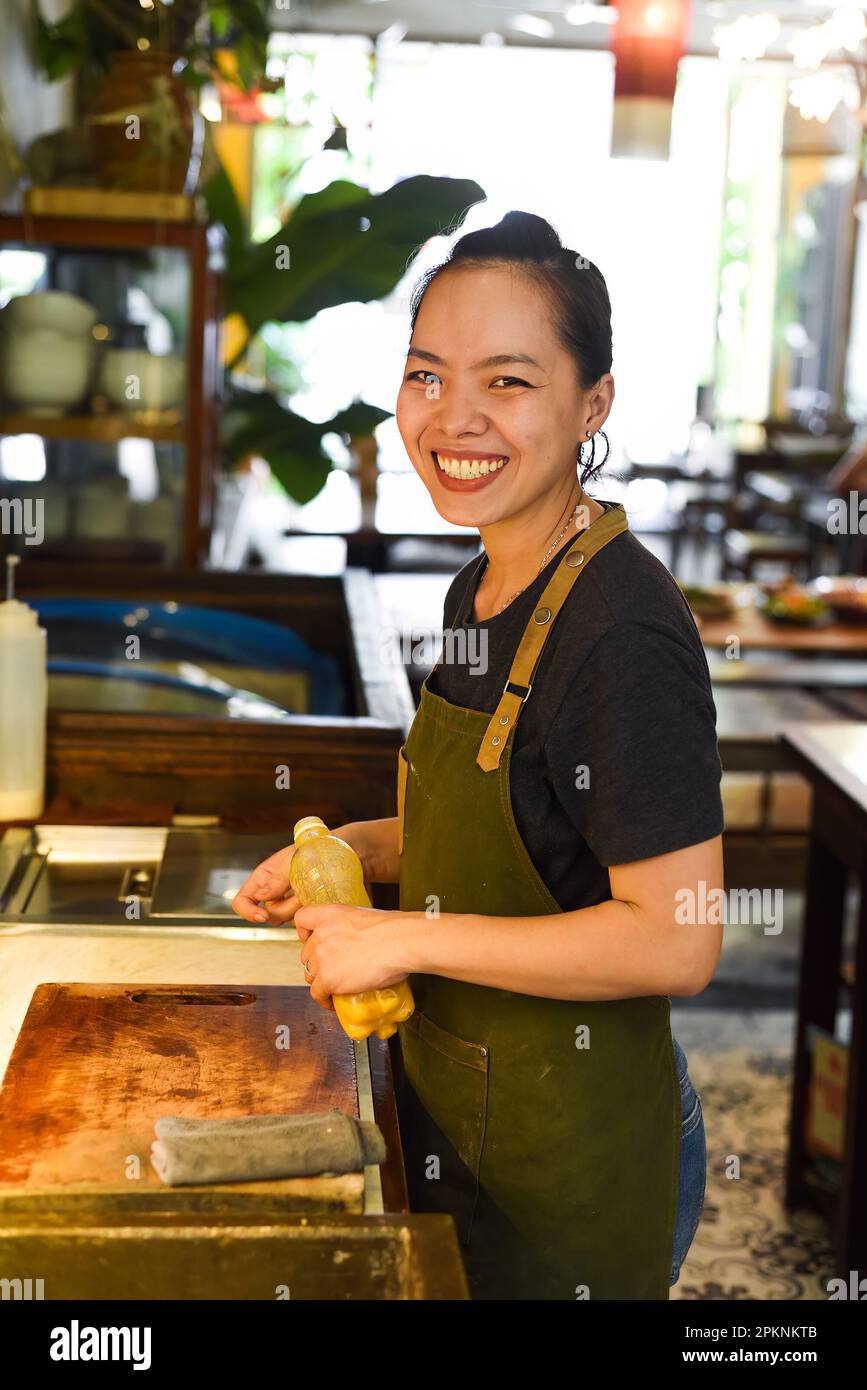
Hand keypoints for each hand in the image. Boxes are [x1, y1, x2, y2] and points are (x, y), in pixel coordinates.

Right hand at [231, 825, 375, 925]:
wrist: (348, 852)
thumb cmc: (319, 848)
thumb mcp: (295, 858)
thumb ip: (278, 879)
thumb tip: (261, 897)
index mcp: (265, 876)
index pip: (242, 901)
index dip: (248, 911)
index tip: (263, 916)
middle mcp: (275, 891)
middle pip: (268, 914)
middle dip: (287, 907)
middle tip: (304, 891)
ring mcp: (291, 901)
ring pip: (287, 920)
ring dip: (302, 908)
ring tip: (316, 889)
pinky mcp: (307, 908)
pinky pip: (304, 921)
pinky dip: (313, 913)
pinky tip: (322, 898)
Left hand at [296, 904, 413, 1009]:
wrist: (400, 943)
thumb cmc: (393, 930)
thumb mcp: (364, 917)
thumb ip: (350, 927)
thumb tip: (358, 940)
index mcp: (329, 914)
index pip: (301, 920)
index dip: (305, 933)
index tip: (312, 939)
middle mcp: (321, 934)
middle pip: (307, 953)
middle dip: (317, 962)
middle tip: (333, 968)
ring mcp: (322, 957)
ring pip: (310, 974)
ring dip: (321, 981)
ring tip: (335, 986)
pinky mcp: (328, 979)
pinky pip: (317, 994)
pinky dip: (324, 1000)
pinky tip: (333, 1001)